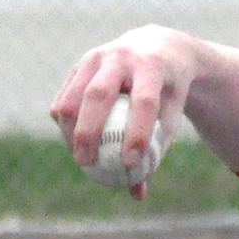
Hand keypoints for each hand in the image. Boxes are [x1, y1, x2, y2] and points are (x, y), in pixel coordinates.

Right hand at [50, 25, 204, 174]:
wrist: (158, 47)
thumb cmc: (168, 91)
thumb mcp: (173, 115)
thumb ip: (157, 150)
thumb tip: (136, 192)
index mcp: (153, 66)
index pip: (144, 102)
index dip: (137, 134)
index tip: (130, 164)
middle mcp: (123, 56)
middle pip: (98, 95)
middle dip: (89, 131)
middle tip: (87, 163)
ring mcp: (97, 57)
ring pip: (73, 96)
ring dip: (70, 131)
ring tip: (78, 157)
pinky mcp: (81, 64)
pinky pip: (65, 97)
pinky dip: (65, 123)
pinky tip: (72, 142)